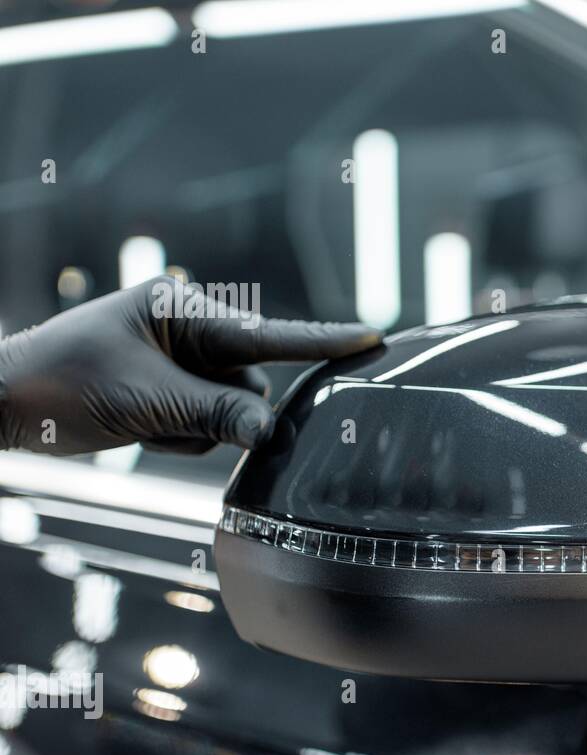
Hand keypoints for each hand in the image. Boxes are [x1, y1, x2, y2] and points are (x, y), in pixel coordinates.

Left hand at [0, 277, 380, 454]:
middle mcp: (188, 332)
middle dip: (221, 410)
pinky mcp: (171, 393)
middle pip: (249, 384)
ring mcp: (180, 364)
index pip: (266, 333)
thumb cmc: (62, 384)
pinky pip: (206, 426)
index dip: (323, 340)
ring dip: (196, 429)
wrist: (2, 405)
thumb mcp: (145, 400)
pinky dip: (179, 437)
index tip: (373, 337)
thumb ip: (215, 413)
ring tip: (141, 422)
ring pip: (230, 412)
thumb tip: (272, 429)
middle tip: (173, 418)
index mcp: (182, 310)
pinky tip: (139, 430)